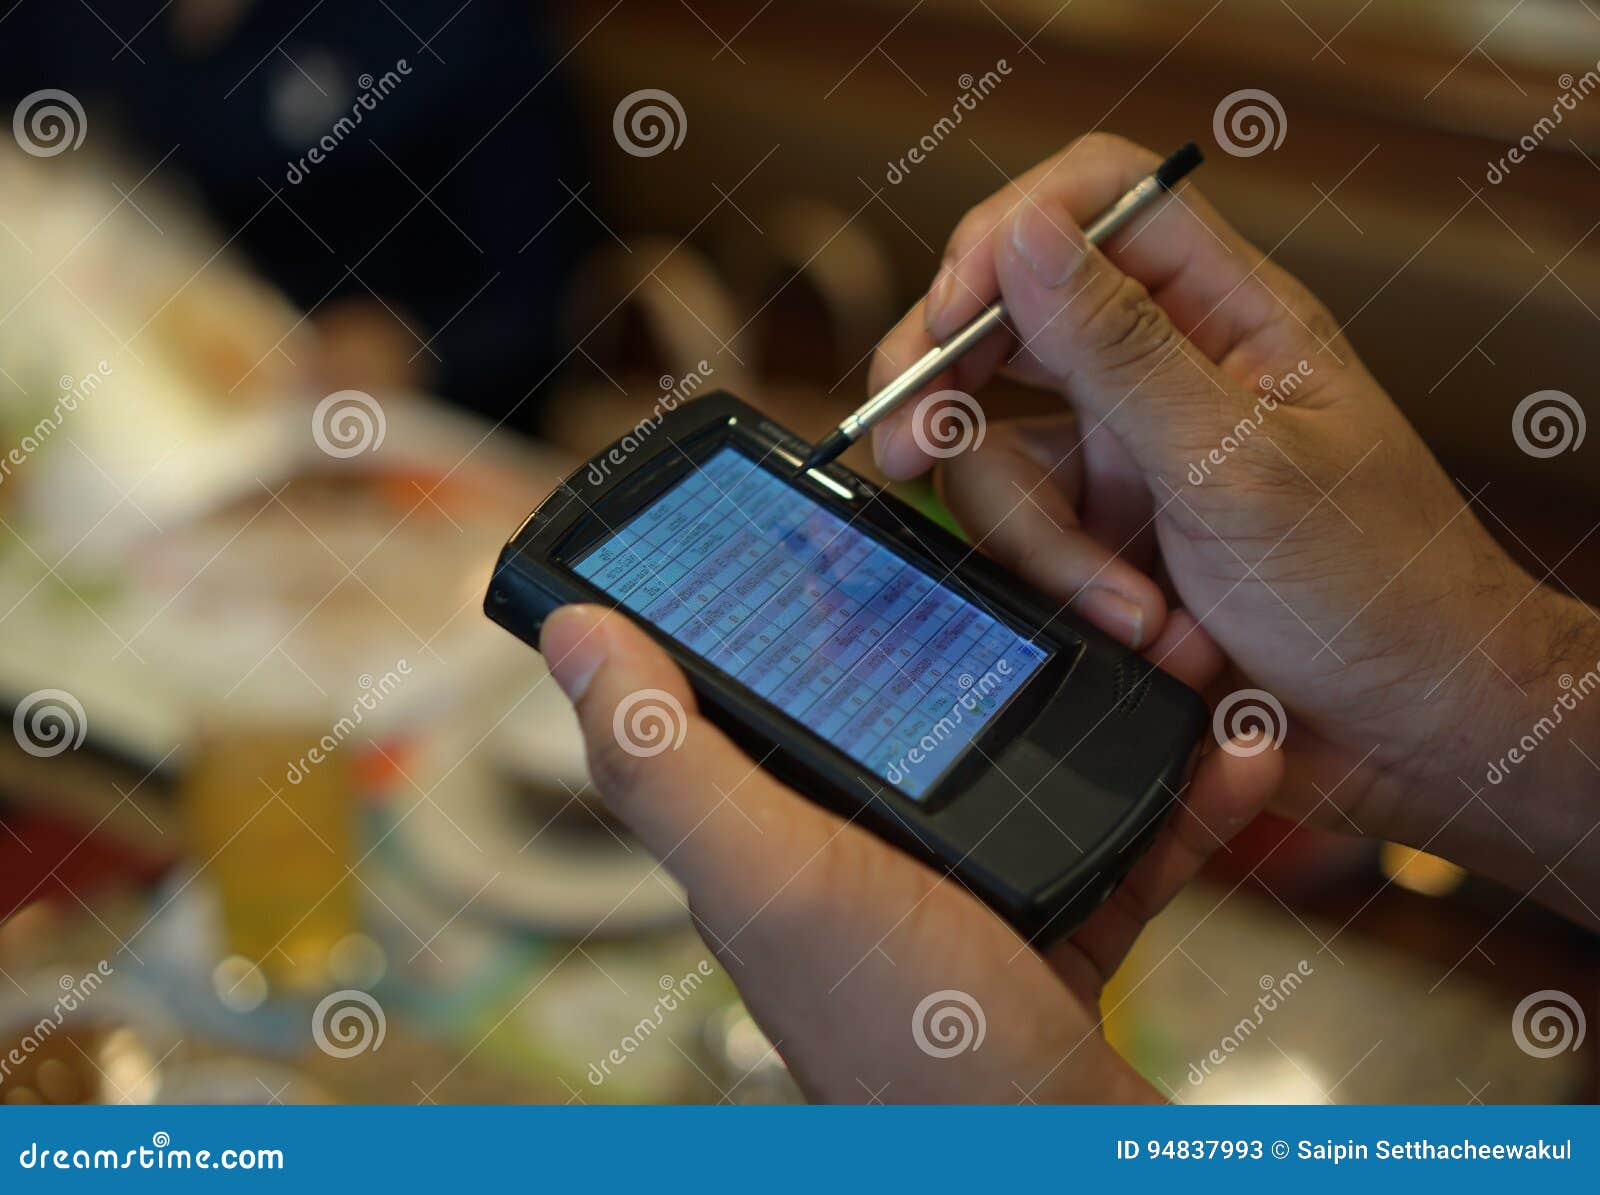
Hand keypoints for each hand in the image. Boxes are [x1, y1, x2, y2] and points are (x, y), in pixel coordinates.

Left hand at [539, 605, 1280, 1102]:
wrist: (1058, 1155)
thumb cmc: (904, 1035)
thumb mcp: (774, 878)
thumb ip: (673, 763)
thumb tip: (579, 637)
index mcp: (777, 824)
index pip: (766, 676)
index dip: (799, 592)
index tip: (861, 507)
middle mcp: (862, 846)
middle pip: (925, 693)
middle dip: (1002, 622)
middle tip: (1069, 563)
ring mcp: (965, 878)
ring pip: (1036, 744)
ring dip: (1108, 687)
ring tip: (1173, 635)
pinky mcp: (1056, 912)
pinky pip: (1120, 823)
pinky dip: (1177, 789)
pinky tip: (1235, 746)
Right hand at [869, 133, 1599, 923]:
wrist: (1403, 728)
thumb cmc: (1371, 586)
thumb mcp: (1239, 465)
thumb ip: (1121, 351)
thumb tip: (1024, 236)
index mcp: (1222, 312)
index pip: (1092, 201)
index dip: (1006, 235)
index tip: (949, 316)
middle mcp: (1160, 369)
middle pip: (1005, 322)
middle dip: (945, 389)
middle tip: (904, 449)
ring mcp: (1122, 455)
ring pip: (993, 449)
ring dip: (1041, 545)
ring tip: (1133, 612)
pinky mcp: (1097, 538)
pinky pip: (1017, 536)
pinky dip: (1057, 589)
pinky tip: (1139, 633)